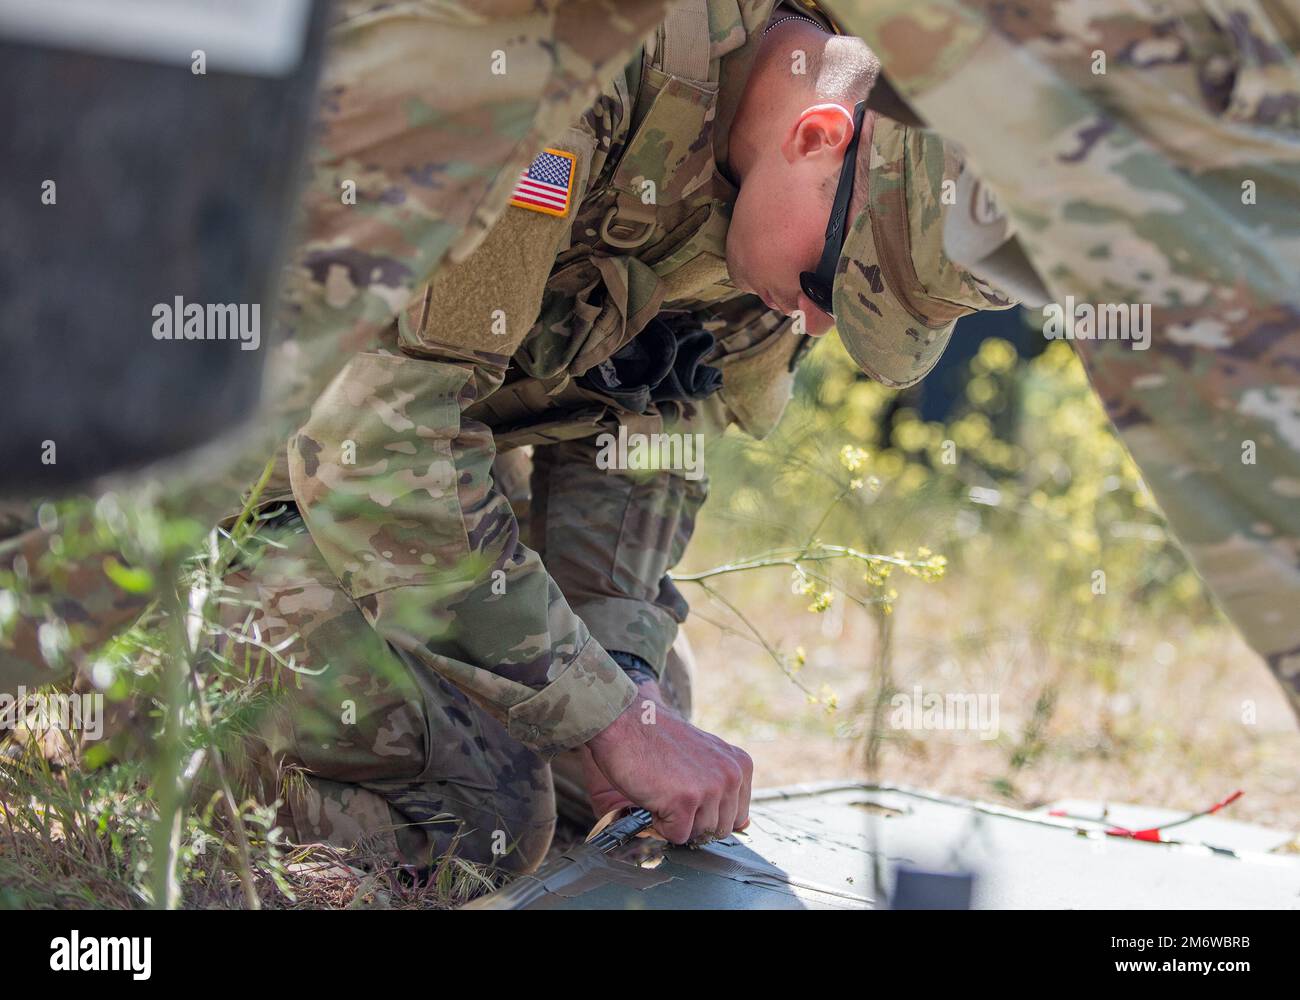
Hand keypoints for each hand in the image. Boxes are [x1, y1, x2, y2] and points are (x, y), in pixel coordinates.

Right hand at [586, 680, 752, 843]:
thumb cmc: (658, 740)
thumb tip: (741, 826)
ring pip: (699, 835)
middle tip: (672, 792)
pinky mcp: (685, 801)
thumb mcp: (704, 758)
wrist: (624, 721)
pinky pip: (676, 836)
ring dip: (676, 821)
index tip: (691, 795)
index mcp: (740, 765)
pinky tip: (653, 796)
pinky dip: (659, 824)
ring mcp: (710, 788)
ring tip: (663, 790)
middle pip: (720, 830)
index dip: (709, 813)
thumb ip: (723, 786)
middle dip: (694, 820)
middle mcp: (731, 776)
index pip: (738, 816)